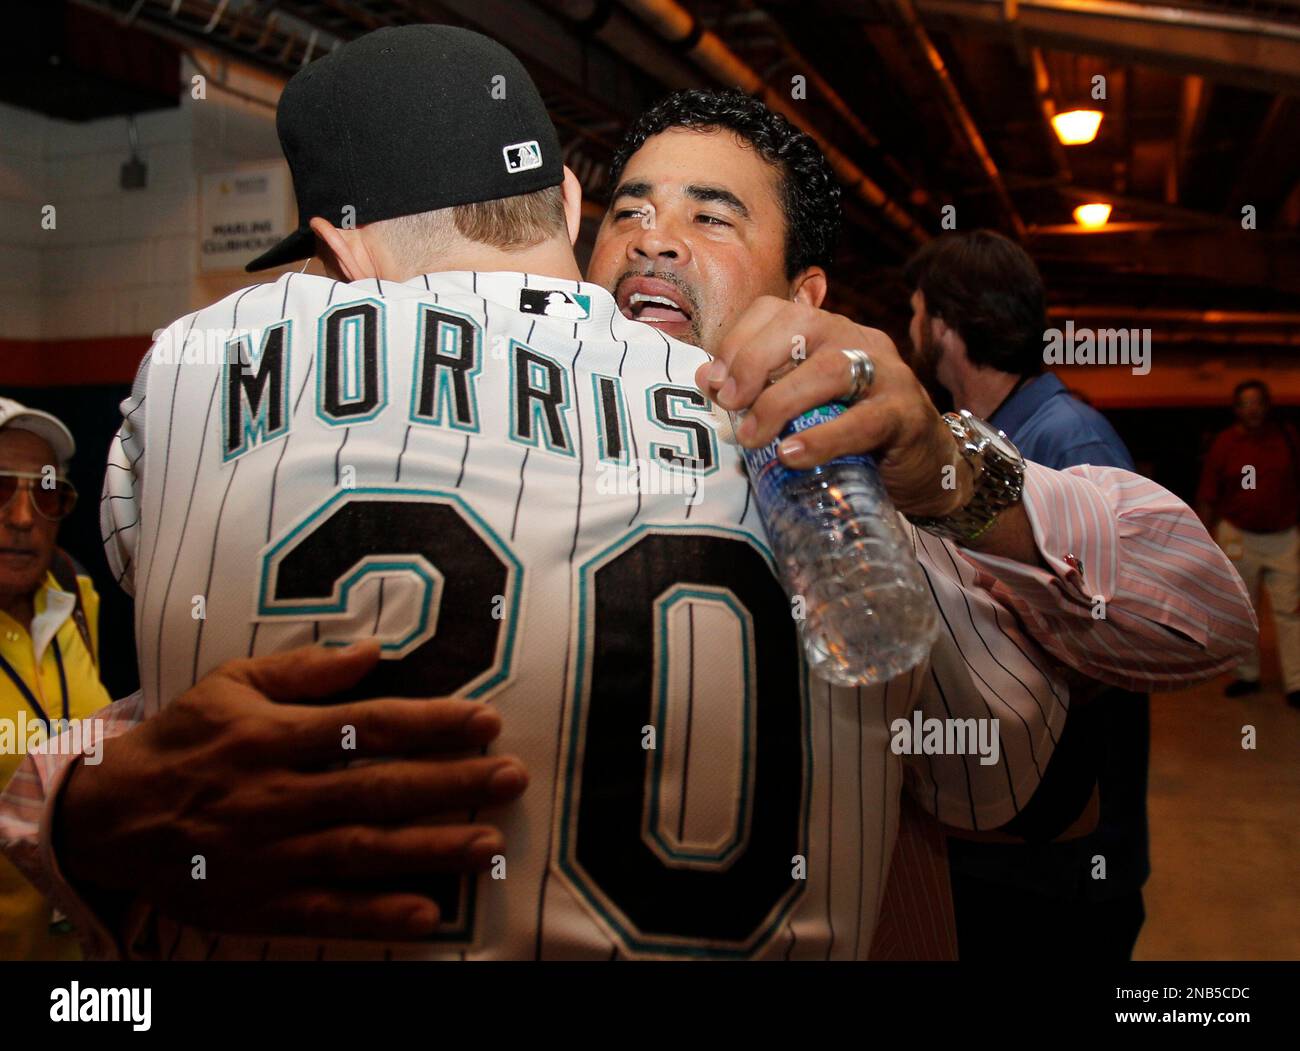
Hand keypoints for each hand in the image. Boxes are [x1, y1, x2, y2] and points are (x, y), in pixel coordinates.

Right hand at [55, 641, 526, 941]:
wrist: (108, 817)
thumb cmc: (185, 740)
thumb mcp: (231, 684)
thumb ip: (304, 668)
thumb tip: (374, 648)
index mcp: (274, 736)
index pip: (367, 727)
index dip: (430, 724)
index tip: (486, 721)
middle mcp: (278, 796)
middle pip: (377, 790)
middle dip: (451, 784)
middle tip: (511, 778)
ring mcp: (271, 855)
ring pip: (361, 852)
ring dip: (430, 849)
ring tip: (490, 844)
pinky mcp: (260, 904)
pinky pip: (324, 914)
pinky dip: (376, 916)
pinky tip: (429, 915)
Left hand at [696, 296, 970, 516]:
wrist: (922, 467)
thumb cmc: (852, 433)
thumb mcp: (800, 408)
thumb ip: (758, 389)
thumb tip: (708, 378)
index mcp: (826, 331)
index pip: (775, 310)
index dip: (737, 341)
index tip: (717, 384)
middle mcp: (856, 339)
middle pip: (800, 326)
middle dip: (754, 363)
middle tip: (731, 406)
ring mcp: (886, 372)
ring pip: (829, 368)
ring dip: (780, 402)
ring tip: (754, 437)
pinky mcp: (906, 413)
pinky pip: (864, 419)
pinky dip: (823, 437)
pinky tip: (793, 455)